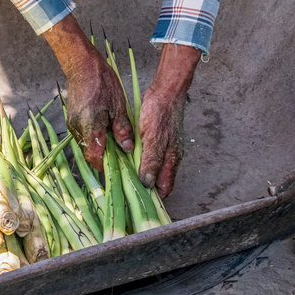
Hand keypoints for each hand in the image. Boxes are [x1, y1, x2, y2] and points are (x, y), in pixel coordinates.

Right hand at [43, 15, 133, 169]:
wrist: (81, 64)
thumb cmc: (102, 81)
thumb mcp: (118, 105)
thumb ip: (122, 129)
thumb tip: (127, 148)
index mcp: (90, 127)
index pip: (95, 158)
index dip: (107, 166)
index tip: (120, 168)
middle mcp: (77, 129)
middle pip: (89, 153)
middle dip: (104, 158)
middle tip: (121, 156)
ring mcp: (72, 124)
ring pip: (86, 144)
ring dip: (98, 147)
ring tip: (114, 142)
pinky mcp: (71, 119)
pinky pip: (82, 135)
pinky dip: (93, 137)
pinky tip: (105, 130)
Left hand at [138, 43, 200, 196]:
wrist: (165, 90)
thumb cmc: (161, 113)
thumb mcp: (153, 138)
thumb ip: (151, 161)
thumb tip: (146, 184)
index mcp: (172, 159)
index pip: (164, 188)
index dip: (153, 198)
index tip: (136, 203)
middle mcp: (169, 156)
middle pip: (157, 180)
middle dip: (144, 187)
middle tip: (124, 192)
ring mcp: (163, 148)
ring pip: (151, 168)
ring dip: (139, 173)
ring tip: (122, 178)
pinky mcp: (155, 139)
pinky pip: (147, 155)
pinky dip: (137, 160)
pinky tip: (126, 159)